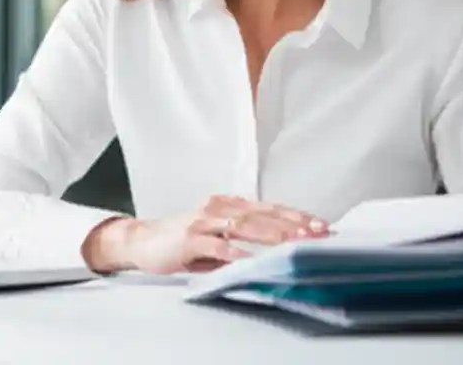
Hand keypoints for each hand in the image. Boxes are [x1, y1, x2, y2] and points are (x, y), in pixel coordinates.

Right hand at [82, 195, 328, 274]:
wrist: (142, 241)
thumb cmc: (181, 240)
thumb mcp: (215, 235)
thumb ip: (241, 238)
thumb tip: (276, 249)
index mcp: (227, 205)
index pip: (268, 208)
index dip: (295, 215)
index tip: (320, 224)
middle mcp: (218, 208)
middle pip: (262, 214)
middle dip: (292, 224)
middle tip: (316, 233)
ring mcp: (203, 222)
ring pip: (243, 225)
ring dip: (271, 234)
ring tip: (293, 242)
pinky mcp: (190, 239)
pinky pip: (217, 246)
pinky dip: (235, 252)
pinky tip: (251, 258)